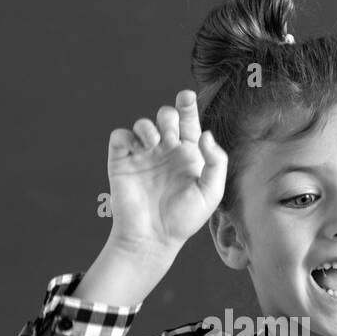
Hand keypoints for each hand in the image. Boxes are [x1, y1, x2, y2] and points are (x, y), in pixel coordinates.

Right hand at [105, 89, 227, 260]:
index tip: (187, 96)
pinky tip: (139, 148)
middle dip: (169, 115)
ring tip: (154, 143)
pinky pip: (121, 136)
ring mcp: (143, 155)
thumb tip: (206, 133)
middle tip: (172, 133)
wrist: (153, 238)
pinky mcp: (122, 162)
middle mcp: (166, 151)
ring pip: (144, 124)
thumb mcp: (211, 193)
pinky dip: (128, 136)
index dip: (187, 106)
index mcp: (188, 154)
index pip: (188, 122)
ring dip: (149, 126)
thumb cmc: (183, 219)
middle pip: (166, 117)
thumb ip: (216, 162)